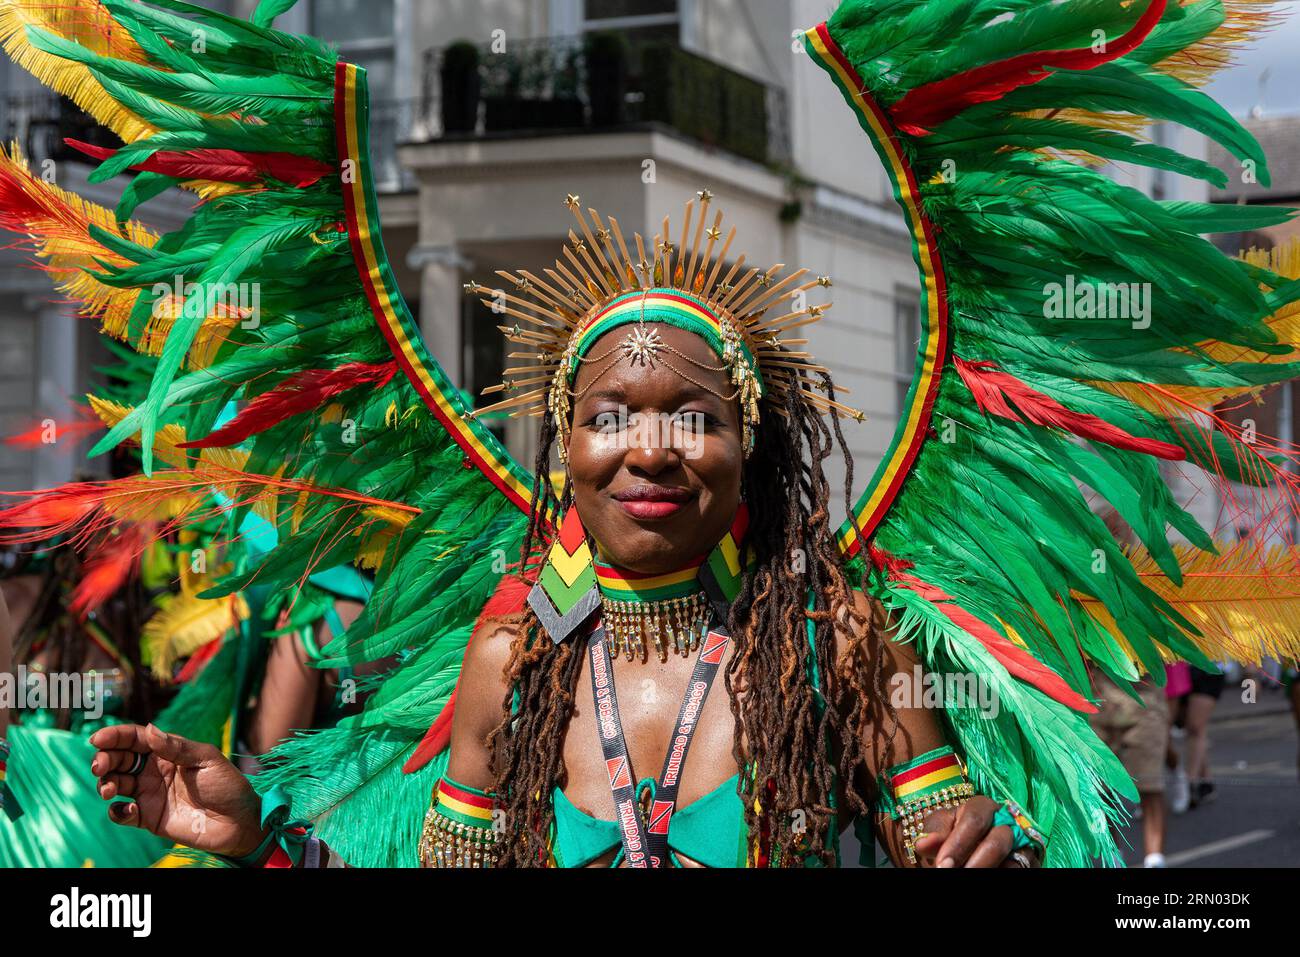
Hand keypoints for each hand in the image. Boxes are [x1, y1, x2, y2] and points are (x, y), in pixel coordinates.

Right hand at [89, 723, 265, 858]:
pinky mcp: (149, 818)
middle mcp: (154, 770)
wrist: (238, 822)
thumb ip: (176, 747)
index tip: (97, 738)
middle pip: (119, 759)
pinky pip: (123, 814)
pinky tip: (129, 809)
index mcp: (168, 751)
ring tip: (110, 789)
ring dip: (105, 784)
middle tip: (100, 765)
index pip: (135, 739)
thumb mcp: (206, 760)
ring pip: (115, 784)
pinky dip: (118, 811)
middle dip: (104, 759)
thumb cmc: (227, 785)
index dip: (115, 736)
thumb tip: (149, 729)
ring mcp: (150, 794)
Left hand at [911, 795, 1038, 867]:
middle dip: (973, 863)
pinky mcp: (1030, 862)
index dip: (958, 843)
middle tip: (952, 874)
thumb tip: (923, 843)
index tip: (942, 863)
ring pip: (1011, 862)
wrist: (965, 853)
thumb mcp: (940, 832)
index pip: (974, 819)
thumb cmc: (951, 838)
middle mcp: (1008, 821)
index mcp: (983, 806)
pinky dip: (999, 873)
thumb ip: (933, 834)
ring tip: (964, 877)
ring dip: (986, 870)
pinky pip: (1018, 871)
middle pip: (996, 842)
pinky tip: (986, 875)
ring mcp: (1022, 843)